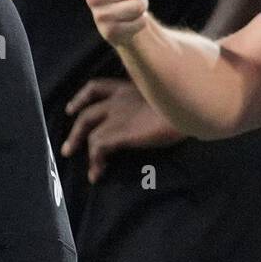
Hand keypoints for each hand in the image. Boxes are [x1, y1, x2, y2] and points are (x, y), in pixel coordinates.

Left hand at [62, 78, 182, 182]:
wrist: (193, 105)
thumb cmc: (190, 101)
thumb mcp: (168, 95)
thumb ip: (155, 100)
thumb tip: (158, 114)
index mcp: (129, 86)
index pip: (96, 87)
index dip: (81, 98)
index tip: (71, 109)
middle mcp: (118, 99)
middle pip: (86, 113)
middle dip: (75, 131)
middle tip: (68, 148)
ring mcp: (117, 115)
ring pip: (88, 131)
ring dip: (82, 150)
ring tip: (89, 170)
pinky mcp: (119, 131)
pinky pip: (98, 148)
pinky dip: (95, 162)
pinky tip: (98, 175)